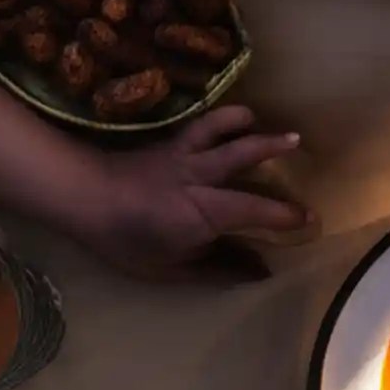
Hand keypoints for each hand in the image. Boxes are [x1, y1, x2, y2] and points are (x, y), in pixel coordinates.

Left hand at [73, 106, 310, 279]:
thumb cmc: (125, 241)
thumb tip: (261, 271)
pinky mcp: (171, 142)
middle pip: (242, 156)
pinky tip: (238, 117)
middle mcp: (198, 177)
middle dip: (273, 149)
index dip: (285, 215)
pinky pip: (201, 125)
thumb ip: (218, 269)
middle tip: (299, 145)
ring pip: (221, 130)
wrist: (80, 199)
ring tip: (269, 122)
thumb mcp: (171, 269)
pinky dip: (221, 119)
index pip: (255, 210)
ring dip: (248, 124)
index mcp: (202, 212)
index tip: (309, 220)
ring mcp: (184, 155)